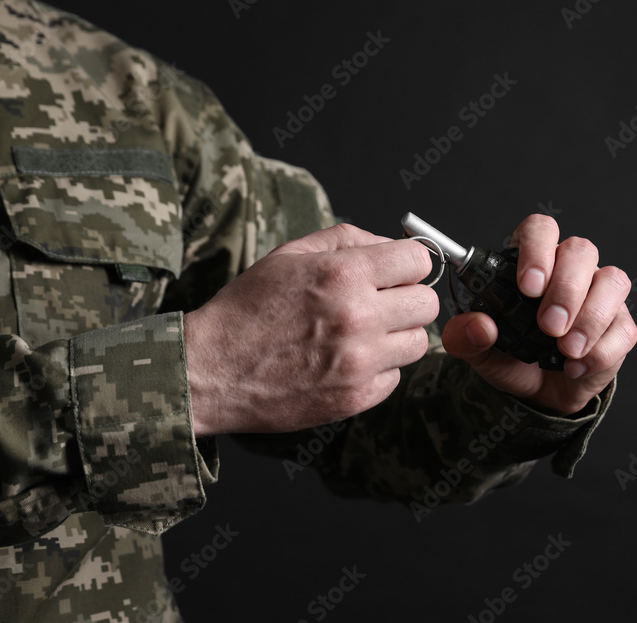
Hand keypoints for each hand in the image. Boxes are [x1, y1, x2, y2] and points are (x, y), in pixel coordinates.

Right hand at [184, 224, 438, 435]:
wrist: (210, 370)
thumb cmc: (247, 309)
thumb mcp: (289, 255)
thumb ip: (346, 239)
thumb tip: (388, 243)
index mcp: (343, 274)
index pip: (418, 261)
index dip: (408, 265)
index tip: (396, 273)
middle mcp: (358, 316)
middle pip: (427, 304)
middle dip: (407, 299)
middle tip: (380, 304)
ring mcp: (360, 361)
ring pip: (418, 343)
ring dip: (397, 336)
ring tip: (362, 335)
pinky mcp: (356, 397)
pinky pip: (395, 378)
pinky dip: (378, 369)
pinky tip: (346, 362)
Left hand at [441, 214, 636, 415]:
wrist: (538, 394)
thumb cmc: (510, 357)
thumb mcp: (478, 351)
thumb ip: (465, 337)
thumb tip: (478, 326)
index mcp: (531, 262)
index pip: (540, 229)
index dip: (537, 249)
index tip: (528, 286)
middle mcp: (570, 269)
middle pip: (581, 250)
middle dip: (566, 289)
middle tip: (548, 326)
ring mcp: (600, 294)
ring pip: (613, 281)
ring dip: (590, 317)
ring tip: (566, 349)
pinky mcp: (620, 326)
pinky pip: (624, 328)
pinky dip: (600, 351)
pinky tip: (575, 367)